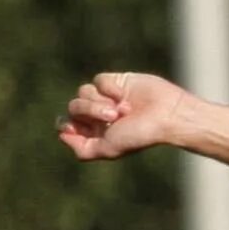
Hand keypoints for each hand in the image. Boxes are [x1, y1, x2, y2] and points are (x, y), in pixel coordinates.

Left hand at [56, 71, 190, 160]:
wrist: (166, 115)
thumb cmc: (140, 135)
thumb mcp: (109, 149)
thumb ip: (83, 149)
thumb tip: (62, 134)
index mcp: (95, 133)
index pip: (66, 125)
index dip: (68, 124)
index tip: (74, 127)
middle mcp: (98, 116)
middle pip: (74, 107)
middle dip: (90, 111)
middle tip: (112, 117)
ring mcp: (106, 98)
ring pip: (83, 92)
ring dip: (100, 101)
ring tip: (122, 109)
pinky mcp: (115, 82)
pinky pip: (98, 80)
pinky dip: (109, 89)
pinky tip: (125, 96)